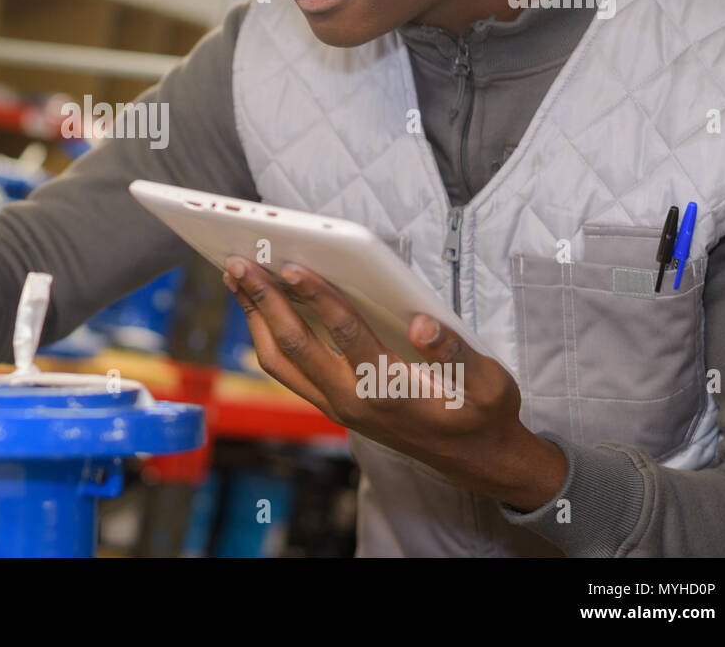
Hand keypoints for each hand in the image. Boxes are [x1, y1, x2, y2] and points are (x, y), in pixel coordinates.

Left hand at [222, 255, 566, 512]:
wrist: (477, 461)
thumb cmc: (481, 412)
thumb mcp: (488, 382)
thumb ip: (455, 352)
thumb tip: (422, 323)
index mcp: (389, 390)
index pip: (346, 334)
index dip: (319, 297)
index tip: (293, 265)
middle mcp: (352, 402)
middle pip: (295, 346)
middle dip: (265, 302)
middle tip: (238, 263)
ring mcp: (337, 406)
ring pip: (281, 362)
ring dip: (255, 318)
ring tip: (237, 278)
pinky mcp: (333, 405)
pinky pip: (288, 371)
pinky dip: (267, 336)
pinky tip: (260, 307)